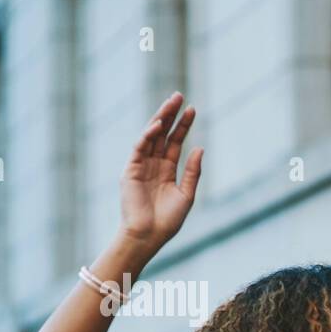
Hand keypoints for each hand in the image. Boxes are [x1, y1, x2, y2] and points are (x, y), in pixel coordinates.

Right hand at [119, 92, 202, 250]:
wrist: (148, 235)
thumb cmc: (168, 220)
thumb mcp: (186, 194)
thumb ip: (193, 172)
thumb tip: (200, 148)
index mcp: (167, 170)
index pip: (175, 142)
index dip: (184, 126)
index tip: (193, 110)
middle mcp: (153, 165)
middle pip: (163, 134)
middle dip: (171, 115)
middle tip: (180, 96)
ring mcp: (140, 165)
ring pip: (151, 136)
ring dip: (161, 118)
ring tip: (171, 102)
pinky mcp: (130, 170)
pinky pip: (139, 147)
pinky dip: (148, 135)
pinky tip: (158, 124)